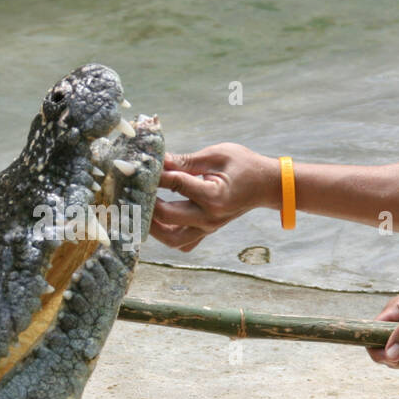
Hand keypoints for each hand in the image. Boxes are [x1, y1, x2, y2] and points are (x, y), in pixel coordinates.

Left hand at [148, 143, 278, 251]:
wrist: (266, 184)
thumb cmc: (243, 165)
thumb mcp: (216, 155)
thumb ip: (186, 160)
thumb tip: (159, 159)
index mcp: (214, 195)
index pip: (176, 184)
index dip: (156, 174)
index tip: (140, 166)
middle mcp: (210, 217)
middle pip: (167, 217)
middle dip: (146, 203)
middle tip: (132, 191)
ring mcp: (208, 228)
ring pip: (172, 239)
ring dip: (152, 226)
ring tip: (141, 208)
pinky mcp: (206, 232)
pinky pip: (183, 243)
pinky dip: (168, 235)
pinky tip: (158, 220)